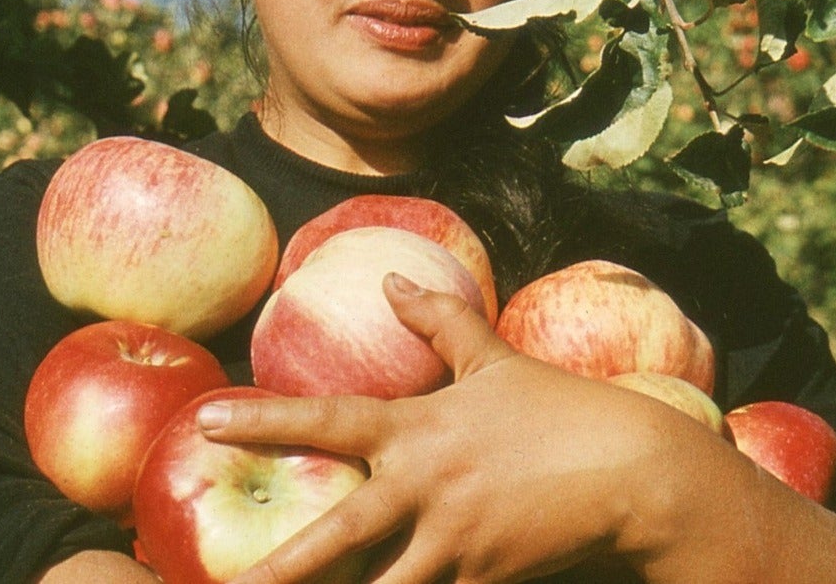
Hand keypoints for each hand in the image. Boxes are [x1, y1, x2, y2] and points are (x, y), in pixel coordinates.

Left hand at [197, 273, 672, 582]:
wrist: (633, 473)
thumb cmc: (557, 408)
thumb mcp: (495, 357)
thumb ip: (440, 317)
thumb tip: (391, 282)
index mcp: (420, 427)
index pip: (326, 419)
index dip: (261, 419)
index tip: (203, 420)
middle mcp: (426, 487)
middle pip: (335, 536)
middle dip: (278, 568)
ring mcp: (454, 542)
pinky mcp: (482, 581)